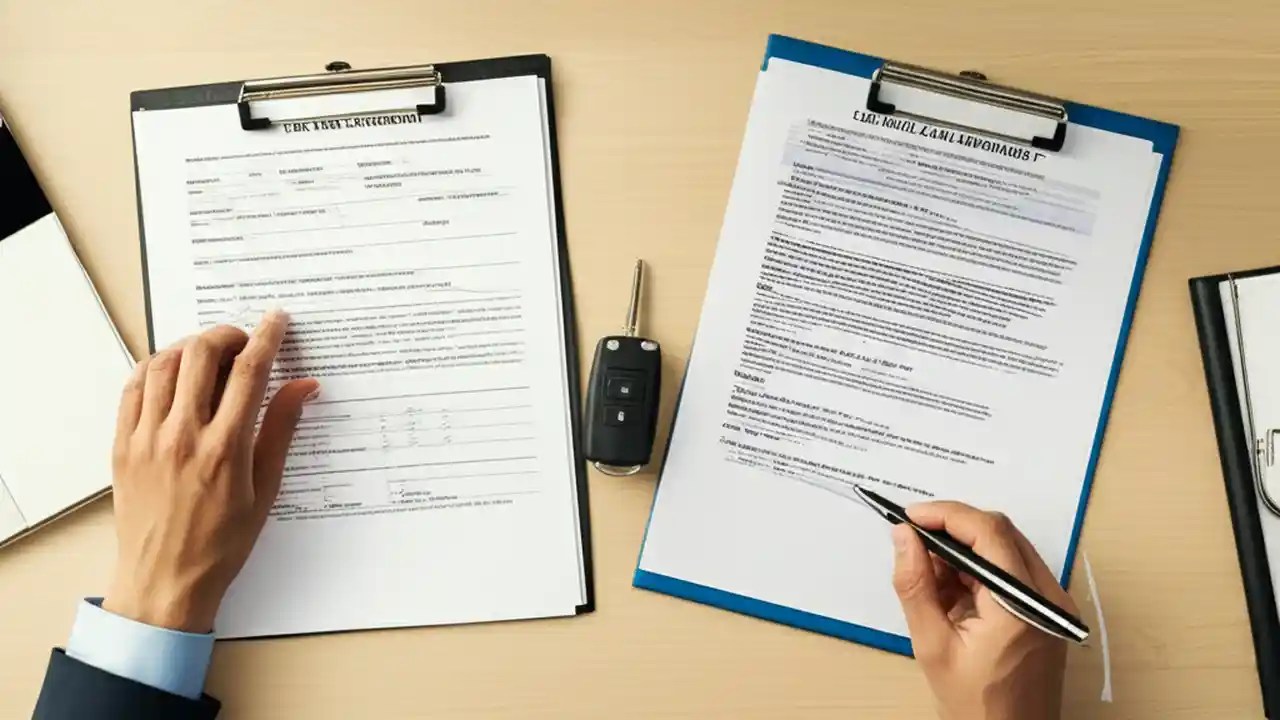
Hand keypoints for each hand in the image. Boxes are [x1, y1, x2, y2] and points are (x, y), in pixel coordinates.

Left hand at [104, 311, 316, 631]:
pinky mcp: (123, 445)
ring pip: (164, 363)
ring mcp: (147, 439)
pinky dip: (154, 367)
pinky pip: (132, 387)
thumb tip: (303, 386)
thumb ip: (281, 430)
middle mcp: (182, 437)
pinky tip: (172, 372)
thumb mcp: (265, 489)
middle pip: (202, 355)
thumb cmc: (220, 544)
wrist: (165, 581)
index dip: (267, 337)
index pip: (249, 372)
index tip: (276, 320)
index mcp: (225, 449)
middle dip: (228, 334)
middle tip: (244, 340)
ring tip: (209, 354)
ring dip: (190, 346)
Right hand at [891, 502, 1076, 719]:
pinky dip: (979, 573)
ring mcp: (1052, 604)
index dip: (947, 515)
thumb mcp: (932, 646)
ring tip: (930, 582)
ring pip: (1005, 550)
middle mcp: (1048, 597)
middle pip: (1000, 535)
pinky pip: (1012, 572)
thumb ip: (916, 586)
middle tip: (913, 545)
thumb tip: (904, 537)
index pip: (989, 532)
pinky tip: (952, 596)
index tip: (911, 517)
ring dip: (964, 553)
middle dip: (952, 531)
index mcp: (1022, 605)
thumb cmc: (975, 706)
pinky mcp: (1047, 612)